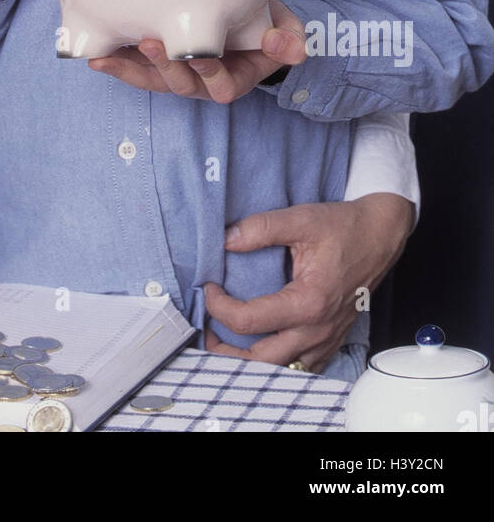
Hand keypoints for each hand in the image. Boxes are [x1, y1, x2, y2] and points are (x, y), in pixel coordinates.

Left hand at [88, 0, 306, 101]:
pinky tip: (96, 54)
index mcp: (233, 79)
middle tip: (149, 42)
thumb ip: (287, 40)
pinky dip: (117, 63)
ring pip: (152, 79)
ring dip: (130, 68)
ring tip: (108, 56)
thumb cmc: (265, 27)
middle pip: (180, 84)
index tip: (199, 54)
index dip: (209, 71)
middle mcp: (202, 83)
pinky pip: (136, 70)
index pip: (220, 82)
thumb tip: (291, 49)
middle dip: (163, 66)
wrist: (248, 26)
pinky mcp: (158, 65)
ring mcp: (178, 76)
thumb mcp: (284, 31)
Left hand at [202, 193, 415, 371]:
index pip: (249, 320)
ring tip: (228, 344)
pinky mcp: (332, 340)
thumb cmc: (343, 227)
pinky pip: (302, 368)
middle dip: (228, 351)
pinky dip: (278, 364)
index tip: (209, 287)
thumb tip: (225, 240)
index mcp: (308, 302)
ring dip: (251, 362)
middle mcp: (318, 329)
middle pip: (262, 360)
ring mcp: (327, 339)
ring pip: (282, 370)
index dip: (219, 307)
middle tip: (208, 330)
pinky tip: (262, 347)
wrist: (380, 235)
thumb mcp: (300, 219)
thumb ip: (260, 228)